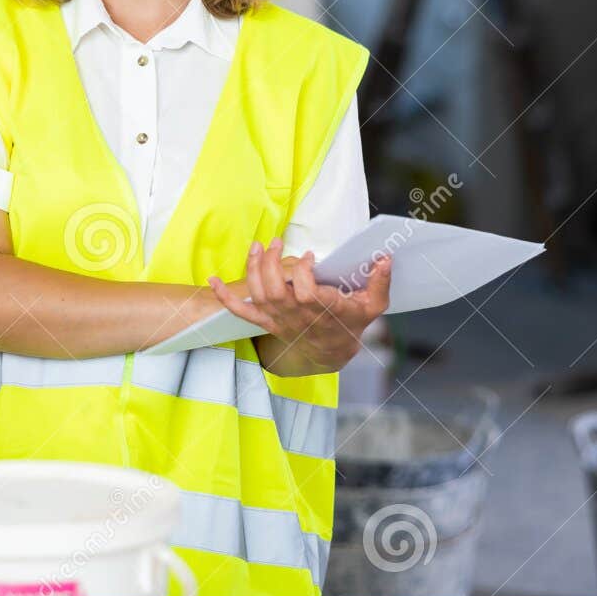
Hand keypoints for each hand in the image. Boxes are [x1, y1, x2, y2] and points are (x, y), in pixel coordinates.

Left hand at [207, 237, 391, 374]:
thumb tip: (385, 258)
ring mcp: (280, 320)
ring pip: (259, 296)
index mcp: (323, 310)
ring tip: (258, 246)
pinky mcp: (267, 322)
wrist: (331, 352)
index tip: (309, 257)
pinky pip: (242, 312)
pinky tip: (211, 281)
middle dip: (271, 264)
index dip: (303, 274)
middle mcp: (298, 316)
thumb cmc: (351, 323)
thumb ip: (380, 282)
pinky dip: (224, 298)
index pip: (306, 293)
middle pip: (276, 291)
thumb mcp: (373, 305)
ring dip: (253, 270)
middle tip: (275, 242)